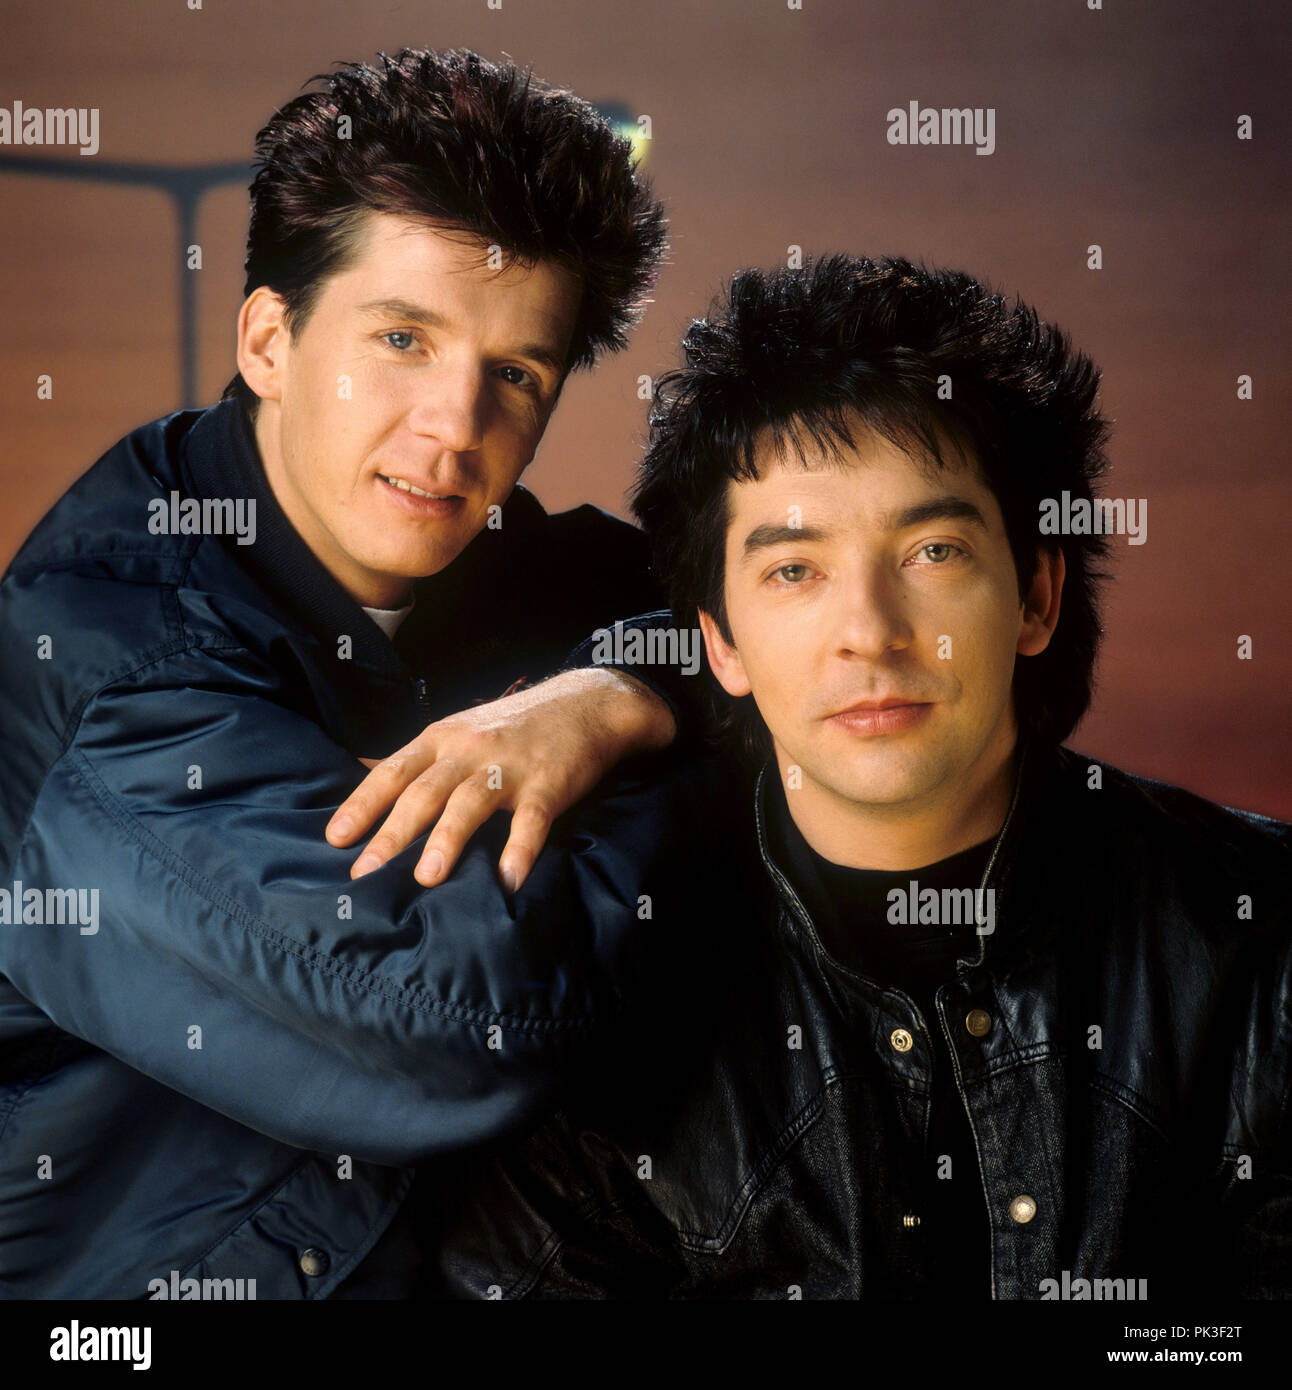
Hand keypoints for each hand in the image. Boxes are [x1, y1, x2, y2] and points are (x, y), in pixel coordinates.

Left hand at [325, 668, 674, 889]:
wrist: (583, 705)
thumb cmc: (511, 726)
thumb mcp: (456, 731)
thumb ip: (415, 758)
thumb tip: (359, 770)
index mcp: (441, 740)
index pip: (393, 772)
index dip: (363, 804)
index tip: (335, 838)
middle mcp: (469, 750)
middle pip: (424, 791)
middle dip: (393, 832)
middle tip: (366, 873)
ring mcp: (510, 766)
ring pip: (471, 802)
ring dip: (448, 840)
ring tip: (427, 878)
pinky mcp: (550, 783)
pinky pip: (532, 819)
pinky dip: (520, 849)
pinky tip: (508, 880)